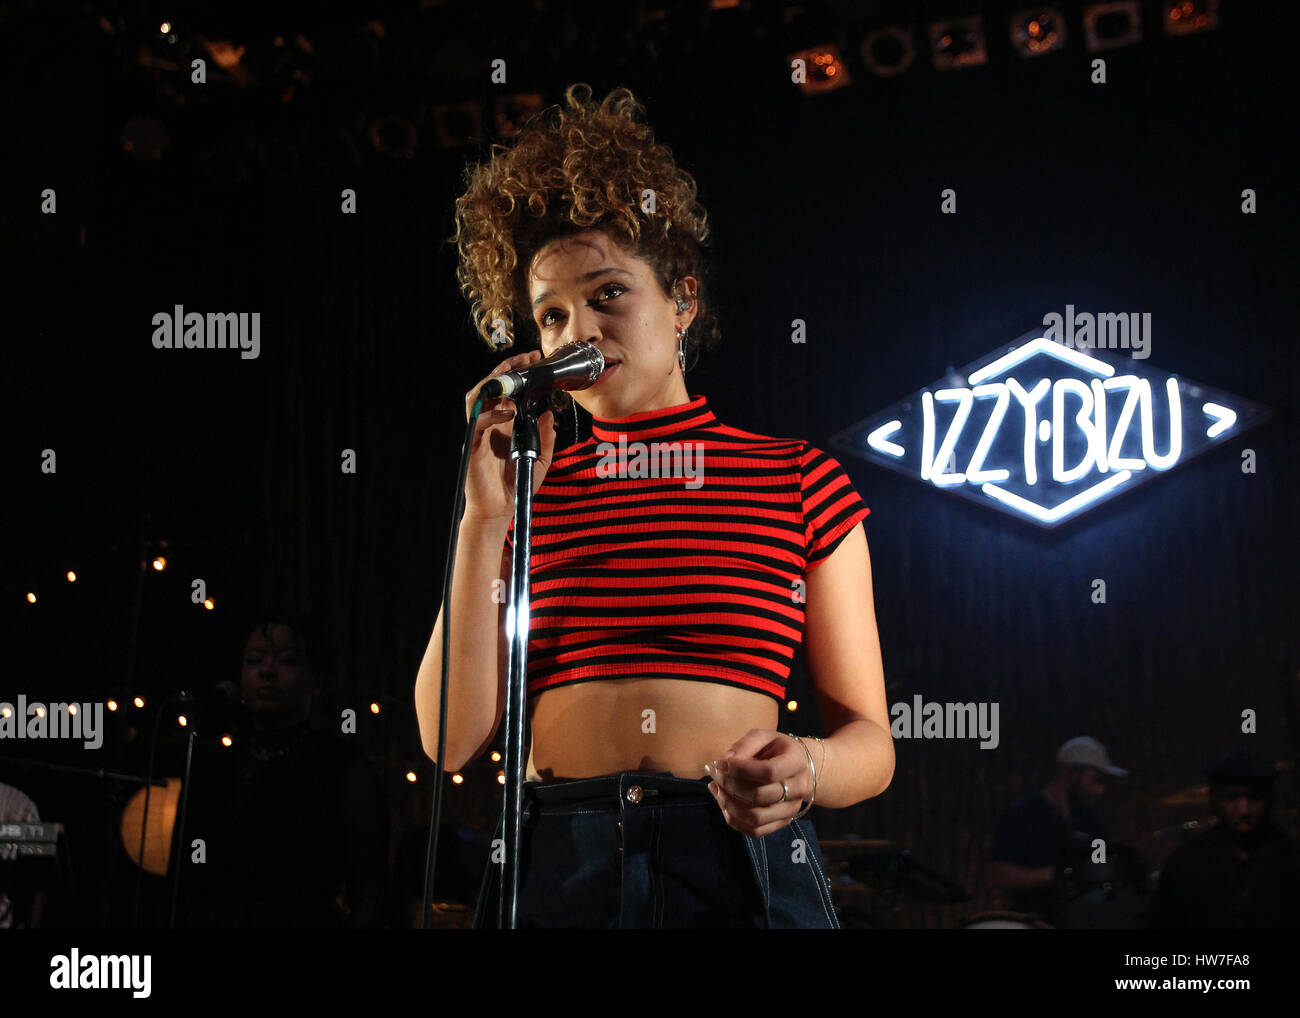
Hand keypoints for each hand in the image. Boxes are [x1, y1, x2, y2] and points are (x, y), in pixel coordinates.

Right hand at [462, 350, 556, 519]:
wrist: (500, 510)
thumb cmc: (517, 484)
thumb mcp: (540, 458)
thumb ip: (545, 437)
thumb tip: (550, 414)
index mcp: (504, 422)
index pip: (507, 389)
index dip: (518, 372)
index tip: (534, 359)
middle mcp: (490, 422)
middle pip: (491, 385)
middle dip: (507, 368)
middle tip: (525, 357)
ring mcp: (479, 432)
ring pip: (478, 396)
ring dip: (494, 382)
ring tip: (512, 374)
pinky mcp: (473, 445)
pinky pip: (477, 422)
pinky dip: (492, 413)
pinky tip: (509, 412)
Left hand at [704, 729, 812, 836]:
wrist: (802, 768)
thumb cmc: (778, 749)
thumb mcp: (765, 737)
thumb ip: (745, 745)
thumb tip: (725, 761)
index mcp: (796, 762)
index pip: (768, 772)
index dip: (740, 769)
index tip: (721, 762)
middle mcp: (798, 789)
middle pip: (760, 796)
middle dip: (729, 785)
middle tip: (713, 773)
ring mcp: (791, 809)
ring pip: (756, 818)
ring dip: (728, 805)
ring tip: (715, 788)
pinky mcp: (782, 822)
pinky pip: (755, 831)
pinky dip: (734, 819)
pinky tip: (723, 803)